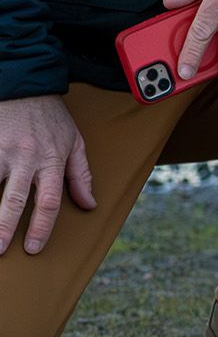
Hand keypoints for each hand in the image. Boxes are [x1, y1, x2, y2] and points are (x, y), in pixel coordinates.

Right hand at [0, 95, 94, 255]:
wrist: (26, 87)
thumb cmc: (51, 118)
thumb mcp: (74, 143)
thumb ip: (81, 175)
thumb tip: (90, 204)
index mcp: (51, 161)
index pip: (49, 202)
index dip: (41, 227)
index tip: (34, 247)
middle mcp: (26, 159)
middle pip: (15, 200)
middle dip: (6, 228)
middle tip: (0, 250)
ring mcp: (2, 151)